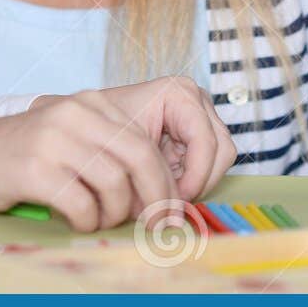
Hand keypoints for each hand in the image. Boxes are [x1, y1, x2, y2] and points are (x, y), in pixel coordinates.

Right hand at [0, 78, 234, 231]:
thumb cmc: (29, 155)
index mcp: (92, 104)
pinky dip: (88, 220)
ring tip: (102, 220)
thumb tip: (164, 195)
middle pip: (139, 159)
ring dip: (116, 213)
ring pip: (114, 183)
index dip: (165, 183)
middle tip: (157, 226)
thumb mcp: (75, 137)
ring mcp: (54, 140)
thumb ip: (114, 152)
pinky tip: (77, 220)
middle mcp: (76, 115)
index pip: (146, 143)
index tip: (169, 211)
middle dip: (156, 199)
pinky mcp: (34, 168)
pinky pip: (82, 203)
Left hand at [89, 76, 235, 199]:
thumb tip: (170, 213)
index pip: (207, 141)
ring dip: (194, 184)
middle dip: (198, 181)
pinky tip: (164, 187)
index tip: (178, 199)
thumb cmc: (100, 128)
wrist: (86, 123)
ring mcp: (201, 119)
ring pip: (219, 163)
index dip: (196, 175)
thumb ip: (151, 177)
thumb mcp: (123, 149)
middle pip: (221, 152)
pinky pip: (208, 168)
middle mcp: (197, 102)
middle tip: (171, 203)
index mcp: (180, 93)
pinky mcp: (197, 138)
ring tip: (164, 195)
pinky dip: (189, 182)